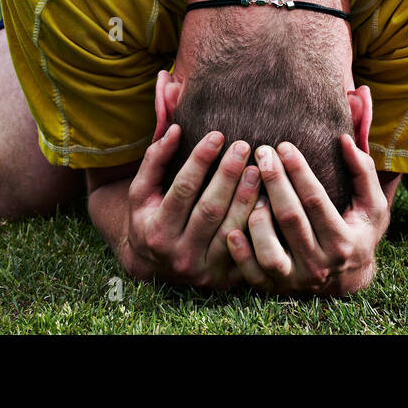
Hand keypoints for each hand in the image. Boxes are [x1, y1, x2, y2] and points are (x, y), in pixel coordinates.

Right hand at [123, 125, 261, 288]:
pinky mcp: (223, 279)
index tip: (217, 135)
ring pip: (231, 229)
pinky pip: (246, 249)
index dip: (200, 160)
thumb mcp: (141, 192)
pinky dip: (257, 224)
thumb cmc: (149, 218)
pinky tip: (267, 200)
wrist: (154, 265)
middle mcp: (179, 254)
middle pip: (210, 209)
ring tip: (257, 169)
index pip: (182, 189)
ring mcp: (203, 270)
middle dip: (228, 175)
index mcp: (157, 231)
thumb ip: (154, 160)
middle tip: (243, 146)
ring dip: (247, 197)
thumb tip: (176, 129)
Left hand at [225, 134, 388, 295]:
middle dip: (274, 180)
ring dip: (256, 216)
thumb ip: (363, 172)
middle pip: (290, 219)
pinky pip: (252, 275)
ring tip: (251, 187)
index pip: (315, 201)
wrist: (348, 279)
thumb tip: (345, 141)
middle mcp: (319, 265)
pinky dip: (240, 254)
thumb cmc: (358, 231)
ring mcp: (296, 279)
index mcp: (343, 242)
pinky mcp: (276, 288)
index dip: (299, 171)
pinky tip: (232, 229)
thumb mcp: (373, 204)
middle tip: (261, 151)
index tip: (284, 146)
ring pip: (268, 251)